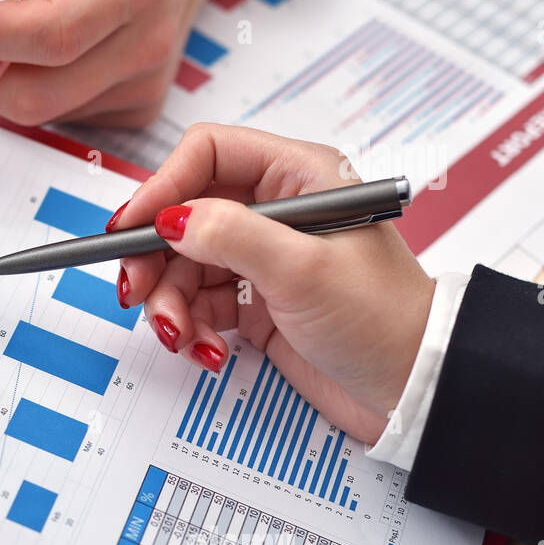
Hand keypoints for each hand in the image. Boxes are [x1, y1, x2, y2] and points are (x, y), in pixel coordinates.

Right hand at [112, 125, 435, 443]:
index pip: (207, 155)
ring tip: (182, 336)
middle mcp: (275, 209)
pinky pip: (197, 303)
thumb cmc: (383, 319)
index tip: (129, 229)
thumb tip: (169, 219)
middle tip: (135, 291)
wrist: (414, 389)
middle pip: (182, 214)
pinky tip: (207, 349)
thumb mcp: (303, 270)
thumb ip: (231, 236)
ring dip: (169, 303)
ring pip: (182, 265)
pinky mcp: (254, 302)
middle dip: (154, 257)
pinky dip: (190, 327)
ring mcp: (262, 257)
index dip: (161, 188)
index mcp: (297, 176)